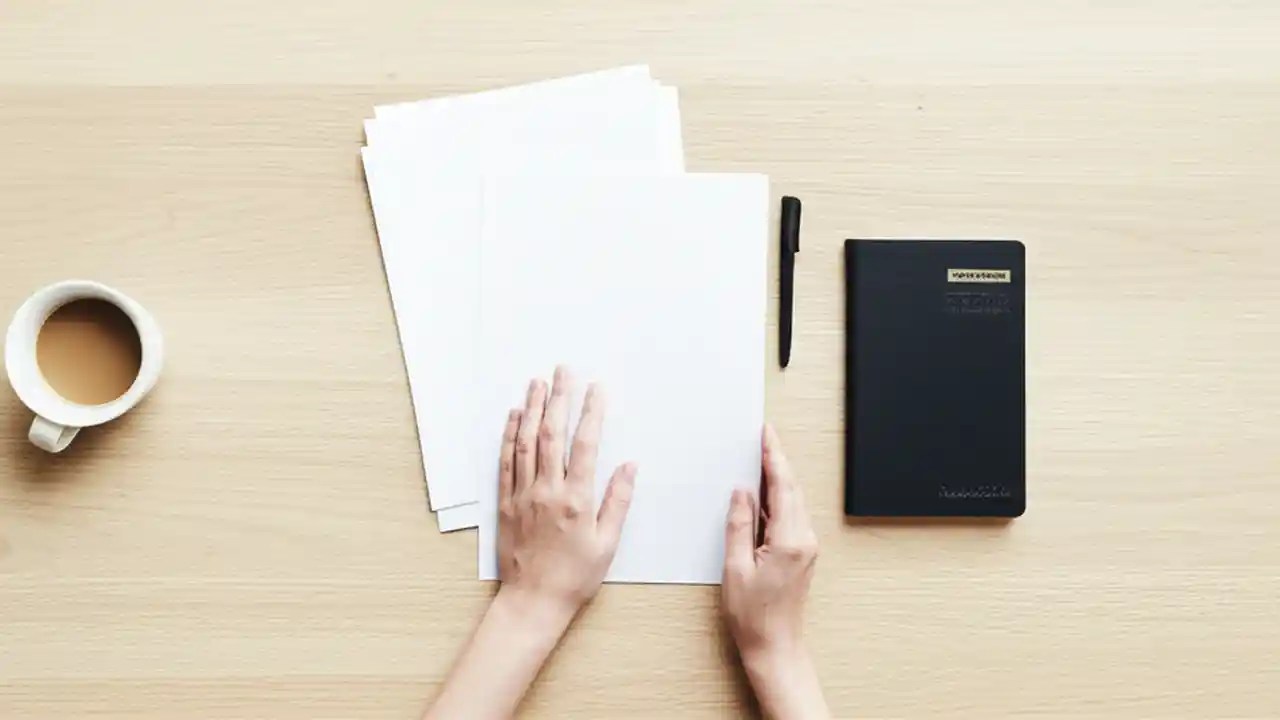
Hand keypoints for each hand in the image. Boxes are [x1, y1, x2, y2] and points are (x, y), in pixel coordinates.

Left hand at [497, 366, 637, 618]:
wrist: (533, 602)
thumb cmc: (575, 577)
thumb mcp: (608, 543)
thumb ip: (618, 501)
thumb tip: (628, 466)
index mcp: (576, 499)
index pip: (585, 444)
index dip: (591, 412)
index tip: (596, 388)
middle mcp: (547, 491)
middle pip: (552, 434)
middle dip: (559, 398)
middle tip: (564, 371)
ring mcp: (523, 495)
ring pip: (526, 442)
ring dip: (533, 408)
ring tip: (538, 382)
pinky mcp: (506, 503)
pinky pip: (506, 462)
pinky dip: (509, 435)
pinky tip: (515, 416)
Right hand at [723, 424, 828, 718]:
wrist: (775, 646)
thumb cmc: (753, 615)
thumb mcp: (736, 567)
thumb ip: (739, 525)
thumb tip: (741, 492)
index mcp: (789, 540)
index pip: (782, 487)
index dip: (774, 456)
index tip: (767, 433)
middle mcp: (805, 539)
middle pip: (792, 489)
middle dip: (777, 461)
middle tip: (763, 437)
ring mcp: (807, 547)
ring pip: (793, 501)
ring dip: (778, 479)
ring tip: (760, 458)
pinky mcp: (802, 554)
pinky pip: (791, 516)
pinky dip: (778, 499)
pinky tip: (762, 494)